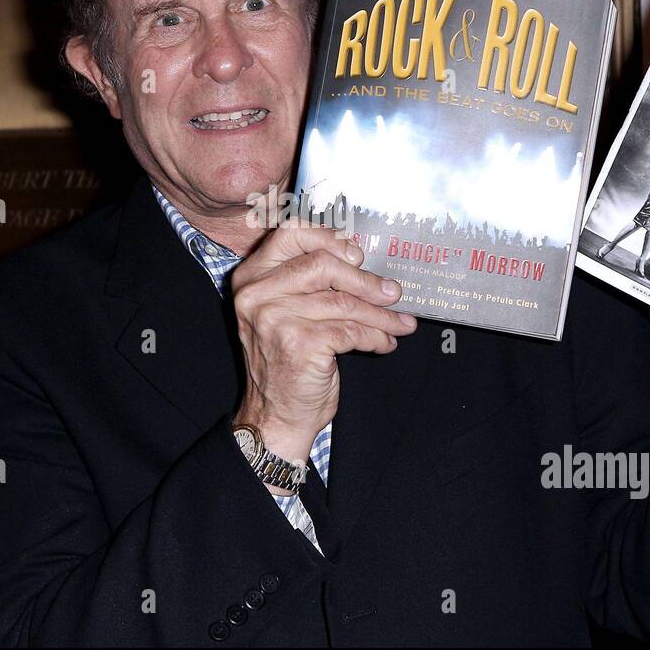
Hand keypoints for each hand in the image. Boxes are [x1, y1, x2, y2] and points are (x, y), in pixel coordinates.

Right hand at [229, 220, 416, 480]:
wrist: (275, 415)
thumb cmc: (286, 360)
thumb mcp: (285, 311)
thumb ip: (308, 281)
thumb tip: (358, 254)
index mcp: (251, 277)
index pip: (289, 233)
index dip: (329, 237)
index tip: (358, 254)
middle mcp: (256, 294)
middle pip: (323, 264)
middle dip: (366, 280)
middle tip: (393, 293)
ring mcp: (274, 318)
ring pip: (343, 302)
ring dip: (380, 314)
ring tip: (399, 323)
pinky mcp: (299, 343)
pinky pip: (351, 331)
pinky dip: (375, 336)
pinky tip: (385, 343)